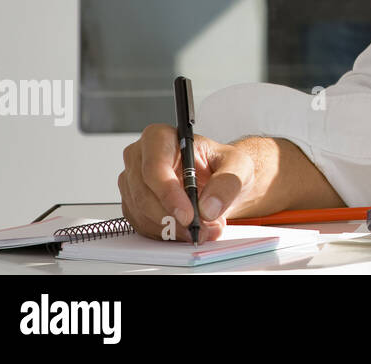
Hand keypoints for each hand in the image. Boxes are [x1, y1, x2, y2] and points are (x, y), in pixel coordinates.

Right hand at [118, 124, 255, 240]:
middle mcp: (140, 158)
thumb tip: (208, 207)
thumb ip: (227, 182)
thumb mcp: (238, 165)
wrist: (219, 180)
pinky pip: (143, 225)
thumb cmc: (222, 165)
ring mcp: (133, 182)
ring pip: (142, 213)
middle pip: (144, 195)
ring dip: (172, 228)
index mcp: (160, 138)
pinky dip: (166, 233)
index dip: (169, 194)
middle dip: (174, 218)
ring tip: (203, 229)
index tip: (188, 215)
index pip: (155, 167)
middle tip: (200, 229)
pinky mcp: (133, 204)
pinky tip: (187, 230)